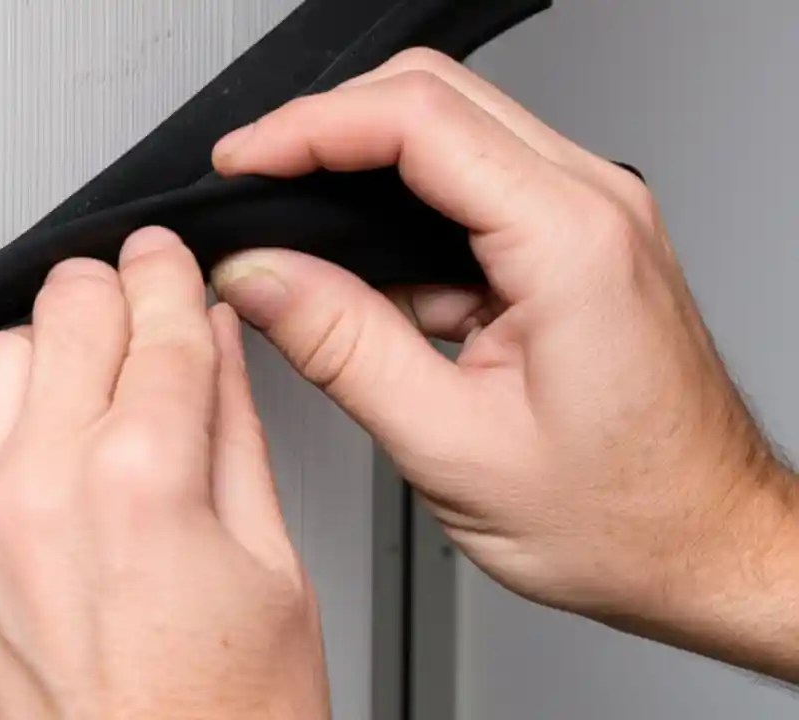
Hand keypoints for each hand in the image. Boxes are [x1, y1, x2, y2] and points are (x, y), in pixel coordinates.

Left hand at [0, 229, 329, 718]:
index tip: (167, 261)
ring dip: (44, 356)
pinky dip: (0, 446)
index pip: (153, 323)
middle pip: (60, 315)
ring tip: (88, 388)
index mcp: (140, 485)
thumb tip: (212, 348)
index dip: (168, 276)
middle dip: (107, 294)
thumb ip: (234, 434)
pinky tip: (46, 476)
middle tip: (135, 306)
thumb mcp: (272, 570)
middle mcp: (36, 500)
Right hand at [210, 49, 798, 679]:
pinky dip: (401, 213)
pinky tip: (364, 276)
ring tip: (291, 226)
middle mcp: (594, 207)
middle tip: (252, 176)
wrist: (704, 543)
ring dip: (361, 164)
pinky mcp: (576, 242)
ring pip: (451, 130)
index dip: (310, 128)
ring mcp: (591, 218)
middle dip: (326, 125)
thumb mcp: (453, 446)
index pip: (419, 121)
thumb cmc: (620, 516)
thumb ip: (341, 348)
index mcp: (572, 243)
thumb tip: (259, 276)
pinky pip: (473, 186)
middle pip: (434, 96)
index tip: (241, 163)